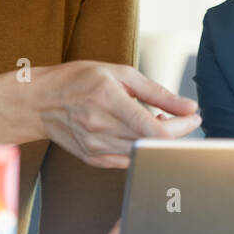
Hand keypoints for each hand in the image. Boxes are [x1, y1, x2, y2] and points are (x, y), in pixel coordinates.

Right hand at [33, 61, 200, 168]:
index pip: (154, 129)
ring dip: (158, 140)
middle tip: (182, 116)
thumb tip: (189, 106)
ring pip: (142, 154)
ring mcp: (96, 148)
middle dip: (176, 131)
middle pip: (152, 143)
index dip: (182, 127)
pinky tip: (139, 132)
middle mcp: (100, 128)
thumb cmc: (78, 80)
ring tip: (156, 120)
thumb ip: (157, 92)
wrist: (39, 102)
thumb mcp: (119, 73)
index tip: (195, 116)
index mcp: (108, 100)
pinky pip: (128, 160)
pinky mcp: (94, 160)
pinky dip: (141, 148)